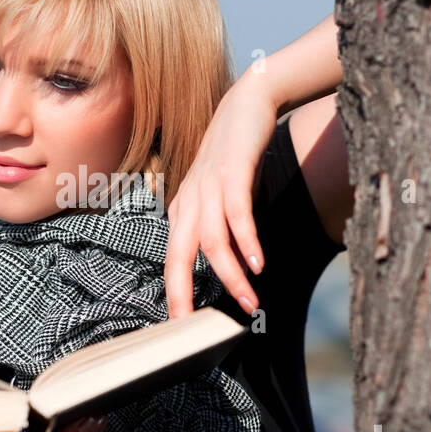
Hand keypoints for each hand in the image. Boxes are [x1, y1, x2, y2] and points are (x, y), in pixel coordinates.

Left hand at [165, 70, 277, 318]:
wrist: (246, 103)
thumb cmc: (235, 155)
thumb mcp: (220, 194)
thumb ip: (221, 227)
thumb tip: (235, 265)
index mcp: (184, 210)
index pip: (172, 259)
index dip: (174, 293)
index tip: (180, 327)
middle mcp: (190, 200)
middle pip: (178, 255)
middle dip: (183, 294)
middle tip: (192, 328)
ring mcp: (209, 185)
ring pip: (211, 240)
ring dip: (230, 274)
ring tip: (249, 301)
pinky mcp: (233, 171)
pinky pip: (236, 212)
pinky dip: (246, 239)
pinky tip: (258, 262)